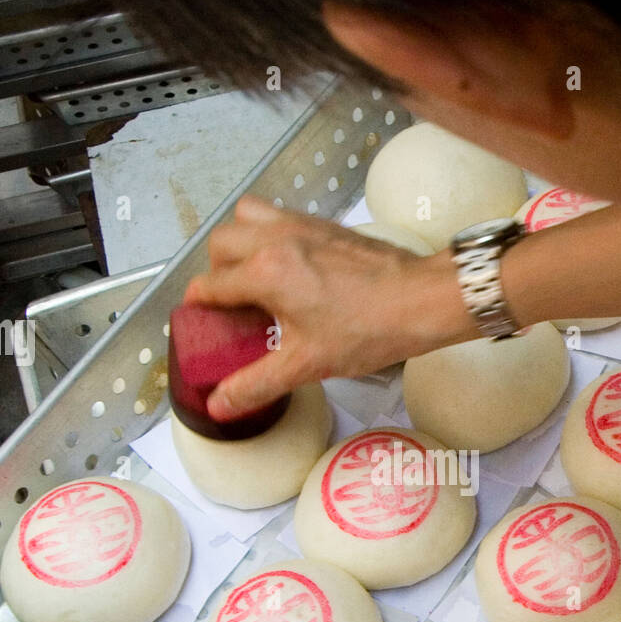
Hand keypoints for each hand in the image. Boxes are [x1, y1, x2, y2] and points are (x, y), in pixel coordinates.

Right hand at [183, 196, 474, 420]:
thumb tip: (219, 404)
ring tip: (255, 278)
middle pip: (221, 243)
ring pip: (248, 217)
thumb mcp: (306, 364)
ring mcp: (302, 226)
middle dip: (215, 271)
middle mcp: (276, 239)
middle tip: (232, 305)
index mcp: (265, 272)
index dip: (199, 308)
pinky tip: (289, 268)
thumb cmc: (369, 329)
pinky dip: (269, 235)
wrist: (421, 300)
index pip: (209, 284)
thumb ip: (256, 383)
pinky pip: (279, 217)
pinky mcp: (325, 225)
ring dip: (240, 243)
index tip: (203, 324)